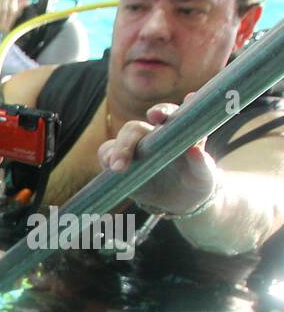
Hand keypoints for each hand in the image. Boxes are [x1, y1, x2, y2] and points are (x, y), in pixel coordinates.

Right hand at [99, 95, 217, 215]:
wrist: (182, 200)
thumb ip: (202, 162)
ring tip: (117, 168)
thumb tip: (195, 149)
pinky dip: (106, 158)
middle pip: (134, 129)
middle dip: (128, 140)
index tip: (156, 116)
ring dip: (115, 151)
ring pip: (118, 141)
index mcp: (175, 131)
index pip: (166, 114)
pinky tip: (110, 168)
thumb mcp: (204, 175)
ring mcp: (134, 149)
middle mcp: (152, 136)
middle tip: (129, 157)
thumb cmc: (196, 182)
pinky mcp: (121, 163)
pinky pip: (107, 155)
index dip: (161, 111)